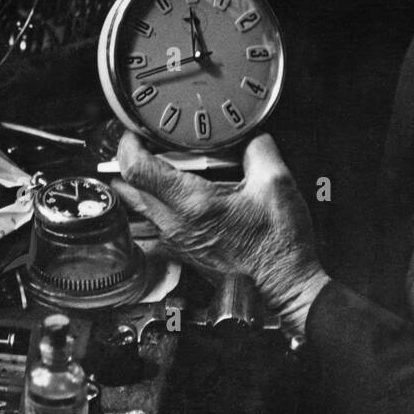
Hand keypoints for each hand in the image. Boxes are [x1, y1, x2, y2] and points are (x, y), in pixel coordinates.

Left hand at [113, 133, 330, 334]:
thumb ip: (258, 147)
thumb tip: (248, 134)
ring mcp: (176, 239)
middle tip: (152, 141)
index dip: (129, 144)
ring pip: (142, 204)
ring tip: (171, 162)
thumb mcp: (277, 182)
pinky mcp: (183, 248)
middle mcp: (176, 224)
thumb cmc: (279, 244)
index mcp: (193, 204)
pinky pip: (157, 218)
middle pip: (129, 188)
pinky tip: (188, 188)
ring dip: (147, 180)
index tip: (136, 131)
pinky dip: (162, 198)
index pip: (137, 171)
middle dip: (134, 159)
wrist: (284, 283)